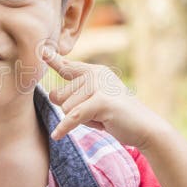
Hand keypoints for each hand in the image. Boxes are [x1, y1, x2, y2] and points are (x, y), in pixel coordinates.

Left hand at [41, 45, 162, 148]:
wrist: (145, 128)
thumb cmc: (117, 116)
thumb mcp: (94, 101)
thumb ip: (74, 94)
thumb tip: (52, 94)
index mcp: (94, 72)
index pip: (67, 66)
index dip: (52, 60)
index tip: (41, 50)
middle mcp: (95, 74)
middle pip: (60, 96)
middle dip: (73, 111)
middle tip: (98, 114)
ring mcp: (99, 86)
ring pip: (66, 108)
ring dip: (81, 120)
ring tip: (102, 118)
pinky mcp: (101, 101)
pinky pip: (74, 116)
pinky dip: (65, 127)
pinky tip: (57, 135)